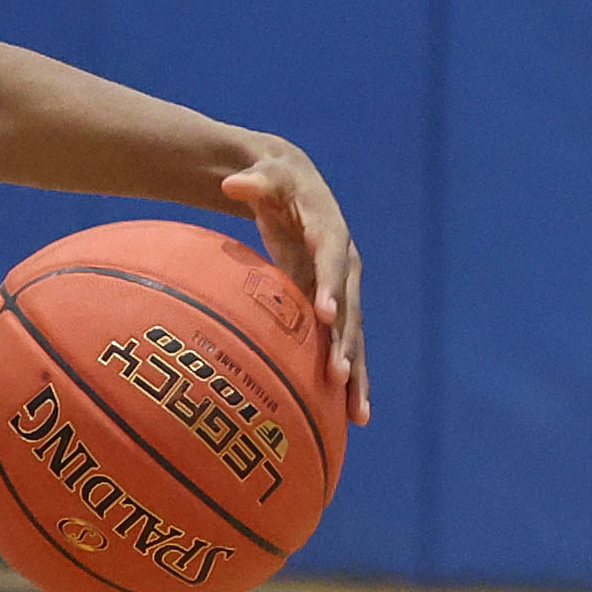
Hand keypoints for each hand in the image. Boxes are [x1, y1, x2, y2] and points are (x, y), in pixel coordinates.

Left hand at [221, 143, 370, 426]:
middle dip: (344, 342)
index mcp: (330, 233)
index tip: (325, 313)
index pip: (331, 260)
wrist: (294, 186)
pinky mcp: (333, 304)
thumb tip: (233, 182)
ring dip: (356, 373)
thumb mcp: (265, 177)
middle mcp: (344, 264)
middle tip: (337, 375)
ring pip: (353, 335)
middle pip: (349, 307)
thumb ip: (253, 182)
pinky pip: (343, 342)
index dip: (330, 286)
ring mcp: (342, 288)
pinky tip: (352, 414)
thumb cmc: (274, 181)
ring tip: (358, 413)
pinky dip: (350, 376)